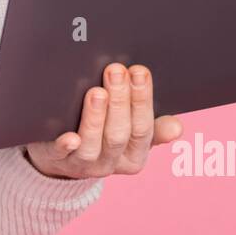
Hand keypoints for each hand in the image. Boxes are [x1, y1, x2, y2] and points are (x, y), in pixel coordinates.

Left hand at [24, 63, 182, 179]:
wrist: (61, 159)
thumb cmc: (103, 134)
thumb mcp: (131, 133)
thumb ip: (153, 127)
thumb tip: (177, 127)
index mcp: (134, 155)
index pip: (143, 128)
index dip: (142, 99)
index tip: (139, 71)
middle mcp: (111, 163)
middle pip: (119, 133)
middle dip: (120, 101)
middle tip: (116, 70)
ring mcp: (84, 164)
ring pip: (93, 144)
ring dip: (96, 117)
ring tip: (97, 92)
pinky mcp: (58, 160)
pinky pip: (62, 155)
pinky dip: (66, 146)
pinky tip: (70, 137)